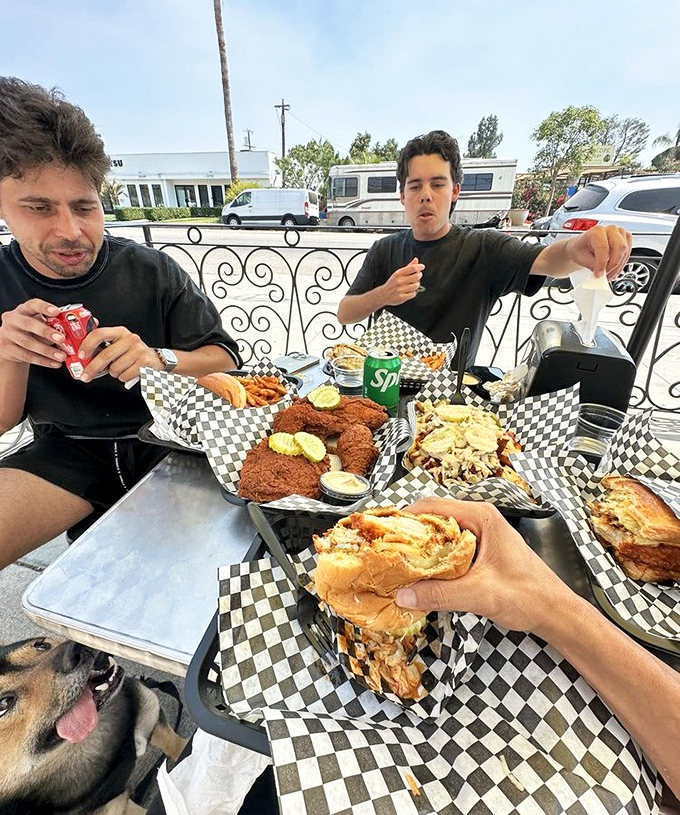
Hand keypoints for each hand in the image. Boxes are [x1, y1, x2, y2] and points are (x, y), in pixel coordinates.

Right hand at [0, 299, 67, 367]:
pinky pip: (27, 356)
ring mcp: (8, 334)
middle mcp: (13, 320)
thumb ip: (51, 325)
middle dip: (46, 332)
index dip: (44, 308)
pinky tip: (55, 363)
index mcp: (24, 309)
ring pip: (28, 343)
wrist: (11, 343)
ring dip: (48, 351)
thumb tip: (71, 333)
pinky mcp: (7, 348)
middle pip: (29, 324)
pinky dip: (43, 361)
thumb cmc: (31, 331)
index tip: (57, 312)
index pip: (33, 305)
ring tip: (62, 356)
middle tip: (62, 338)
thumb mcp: (39, 323)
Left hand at [78, 326, 159, 383]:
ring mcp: (138, 350)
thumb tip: (79, 347)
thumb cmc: (132, 352)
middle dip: (92, 368)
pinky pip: (124, 375)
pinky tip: (127, 372)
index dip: (87, 345)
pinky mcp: (144, 362)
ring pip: (115, 368)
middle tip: (85, 376)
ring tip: (119, 369)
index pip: (99, 334)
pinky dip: (123, 377)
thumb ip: (102, 343)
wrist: (155, 359)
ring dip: (113, 373)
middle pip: (105, 355)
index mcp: (120, 332)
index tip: (81, 355)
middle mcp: (130, 338)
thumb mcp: (118, 342)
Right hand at [380, 257, 423, 305]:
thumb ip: (408, 267)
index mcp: (398, 273)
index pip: (412, 268)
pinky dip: (413, 292)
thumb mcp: (399, 273)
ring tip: (413, 284)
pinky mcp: (402, 297)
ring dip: (416, 285)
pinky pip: (413, 294)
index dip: (419, 266)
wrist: (384, 294)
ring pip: (416, 285)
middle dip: (419, 275)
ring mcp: (400, 289)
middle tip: (418, 276)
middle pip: (416, 276)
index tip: (422, 266)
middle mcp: (399, 281)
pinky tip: (409, 291)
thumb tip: (416, 259)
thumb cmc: (393, 282)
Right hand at [395, 497, 576, 637]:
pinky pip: (450, 549)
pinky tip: (421, 575)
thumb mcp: (480, 594)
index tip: (382, 530)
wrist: (556, 613)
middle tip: (385, 549)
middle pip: (434, 518)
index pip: (432, 505)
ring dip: (421, 548)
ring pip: (441, 534)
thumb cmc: (528, 596)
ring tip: (397, 562)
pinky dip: (433, 559)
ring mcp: (482, 536)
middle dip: (409, 533)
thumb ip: (440, 594)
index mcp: (482, 517)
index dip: (404, 516)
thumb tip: (402, 595)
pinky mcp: (481, 553)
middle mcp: (480, 520)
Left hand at [566, 224, 631, 280]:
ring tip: (608, 275)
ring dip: (618, 267)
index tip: (599, 274)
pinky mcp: (626, 239)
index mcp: (596, 231)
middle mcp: (610, 229)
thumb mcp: (581, 258)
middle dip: (613, 265)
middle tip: (605, 276)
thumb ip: (593, 265)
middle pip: (619, 248)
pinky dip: (622, 264)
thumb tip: (602, 274)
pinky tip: (614, 270)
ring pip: (625, 251)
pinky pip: (628, 253)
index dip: (602, 263)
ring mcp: (620, 233)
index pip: (603, 247)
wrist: (583, 247)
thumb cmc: (581, 250)